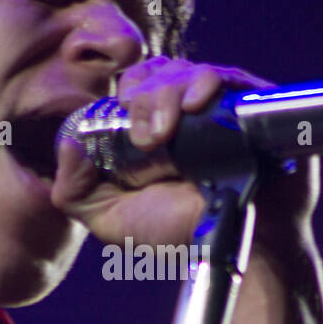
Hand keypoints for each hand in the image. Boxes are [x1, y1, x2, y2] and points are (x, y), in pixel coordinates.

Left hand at [50, 56, 320, 250]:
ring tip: (166, 133)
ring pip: (188, 71)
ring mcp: (222, 106)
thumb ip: (75, 189)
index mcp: (156, 126)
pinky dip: (207, 82)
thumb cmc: (183, 235)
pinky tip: (195, 104)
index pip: (136, 84)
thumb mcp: (112, 220)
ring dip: (168, 93)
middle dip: (143, 97)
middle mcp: (189, 112)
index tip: (121, 119)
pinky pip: (228, 76)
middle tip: (146, 138)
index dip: (126, 92)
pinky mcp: (255, 106)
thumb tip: (67, 143)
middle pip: (158, 72)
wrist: (240, 252)